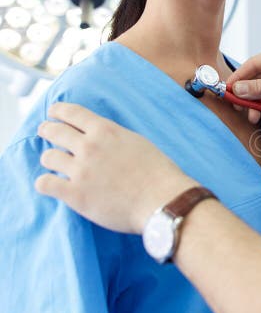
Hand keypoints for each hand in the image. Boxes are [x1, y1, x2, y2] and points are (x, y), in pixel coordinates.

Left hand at [35, 102, 195, 233]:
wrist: (163, 201)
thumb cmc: (159, 173)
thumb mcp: (138, 142)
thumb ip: (114, 137)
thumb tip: (100, 137)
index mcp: (106, 131)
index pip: (71, 112)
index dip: (57, 111)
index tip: (53, 113)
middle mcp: (89, 147)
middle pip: (53, 131)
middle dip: (47, 130)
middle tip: (46, 133)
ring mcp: (80, 170)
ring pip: (47, 157)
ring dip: (50, 159)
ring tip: (56, 165)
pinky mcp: (75, 194)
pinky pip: (44, 184)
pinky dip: (46, 183)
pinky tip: (53, 185)